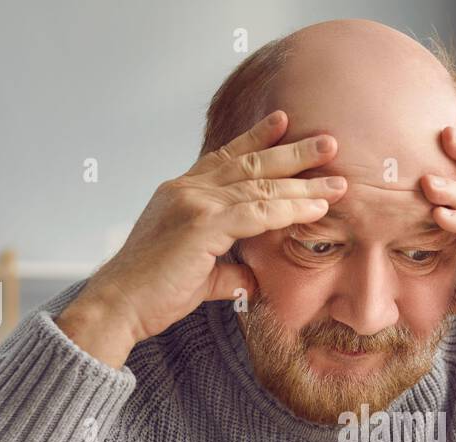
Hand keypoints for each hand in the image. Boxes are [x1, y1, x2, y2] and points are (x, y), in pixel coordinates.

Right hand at [57, 110, 348, 366]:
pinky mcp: (202, 225)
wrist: (118, 305)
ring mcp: (194, 203)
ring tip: (337, 179)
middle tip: (329, 141)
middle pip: (250, 163)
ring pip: (260, 185)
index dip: (255, 139)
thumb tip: (254, 280)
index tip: (282, 122)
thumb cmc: (151, 294)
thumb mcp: (198, 276)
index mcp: (181, 193)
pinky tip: (316, 208)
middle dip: (293, 152)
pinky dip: (289, 208)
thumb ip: (228, 271)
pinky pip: (257, 211)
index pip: (224, 157)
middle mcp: (187, 189)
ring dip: (303, 182)